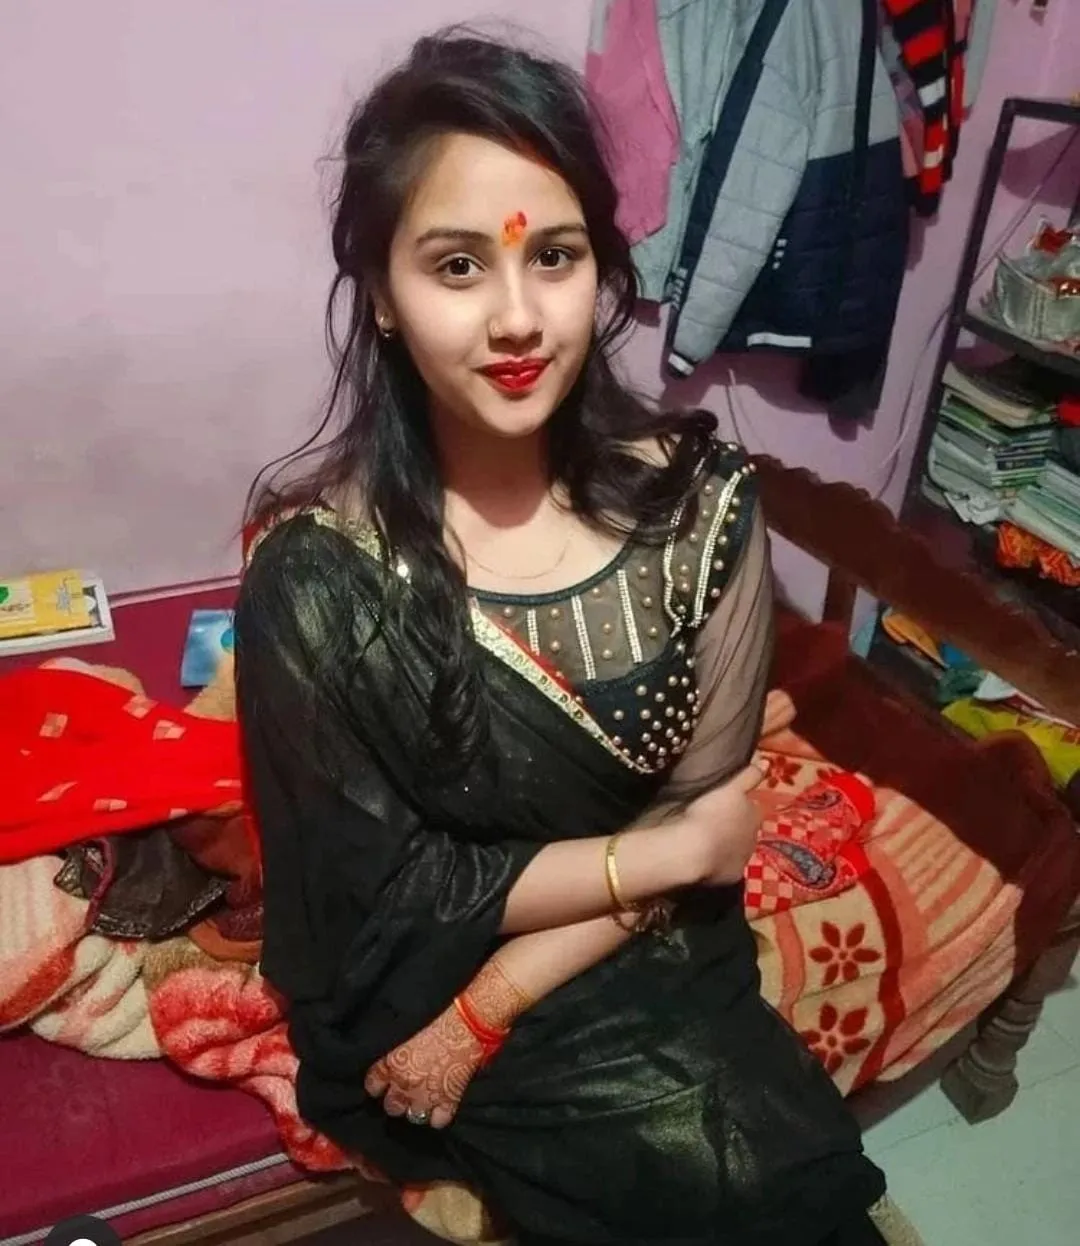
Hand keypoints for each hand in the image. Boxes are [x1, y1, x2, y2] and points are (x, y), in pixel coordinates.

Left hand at [364, 1003, 484, 1129]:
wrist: (467, 1026)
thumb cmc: (439, 1023)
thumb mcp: (409, 1036)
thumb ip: (397, 1056)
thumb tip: (393, 1068)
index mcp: (393, 1063)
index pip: (373, 1084)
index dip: (377, 1086)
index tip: (381, 1086)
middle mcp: (405, 1083)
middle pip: (392, 1107)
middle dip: (397, 1101)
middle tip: (406, 1093)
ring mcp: (426, 1096)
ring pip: (413, 1117)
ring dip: (418, 1109)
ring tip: (425, 1100)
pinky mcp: (448, 1102)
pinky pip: (437, 1122)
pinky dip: (439, 1117)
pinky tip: (442, 1107)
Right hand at [678, 763, 764, 886]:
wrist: (694, 850)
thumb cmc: (711, 813)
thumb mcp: (730, 789)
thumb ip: (749, 776)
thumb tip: (768, 762)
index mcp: (755, 817)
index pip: (753, 810)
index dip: (741, 807)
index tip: (726, 806)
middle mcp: (754, 840)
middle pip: (747, 831)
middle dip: (736, 828)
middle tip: (715, 823)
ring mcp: (744, 860)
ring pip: (738, 850)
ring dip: (728, 846)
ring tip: (708, 841)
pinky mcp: (731, 877)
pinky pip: (726, 867)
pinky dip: (720, 863)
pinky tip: (707, 859)